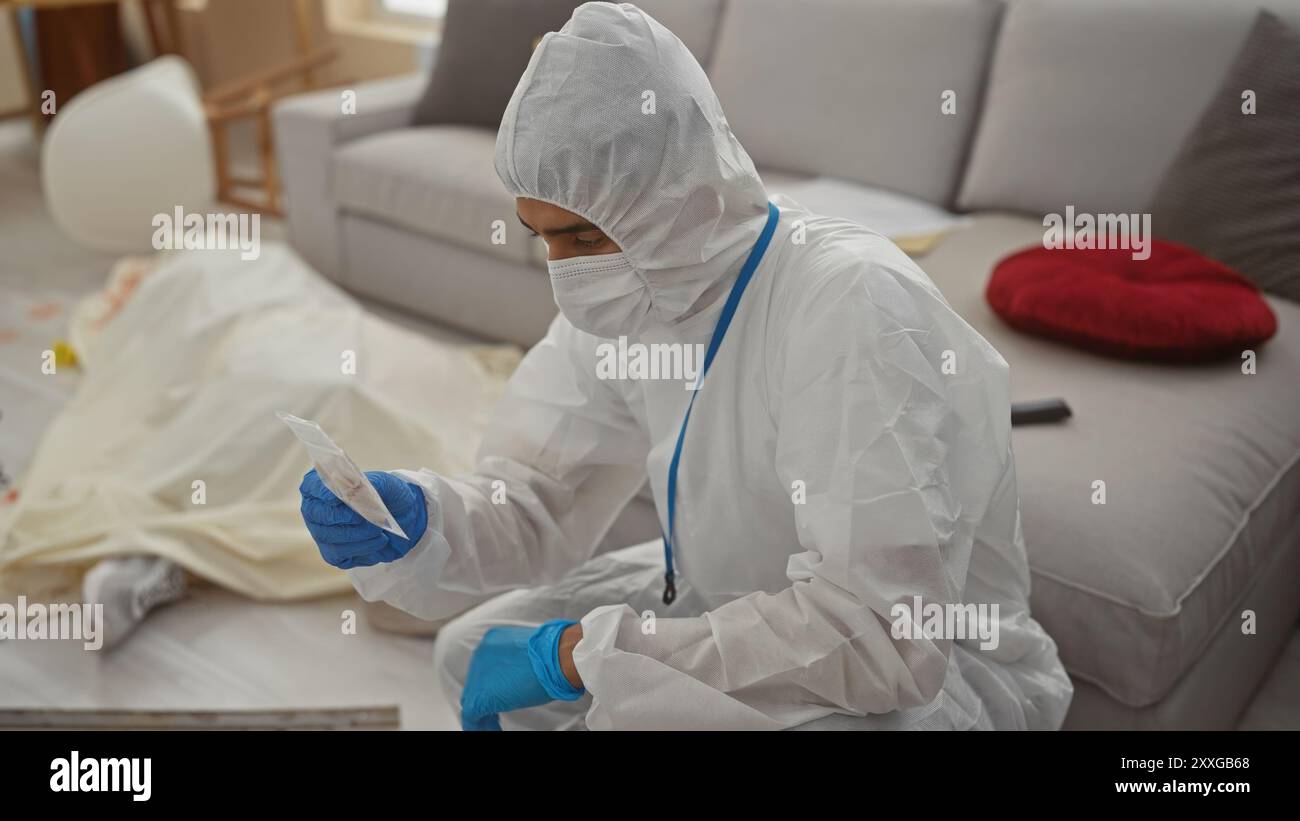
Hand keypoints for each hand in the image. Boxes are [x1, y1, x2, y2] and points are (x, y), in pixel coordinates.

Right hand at [298, 469, 427, 568]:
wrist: (406, 519)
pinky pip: (340, 553)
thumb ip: (368, 485)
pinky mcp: (334, 554)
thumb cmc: (389, 496)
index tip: (336, 497)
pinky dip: (363, 547)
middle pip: (317, 514)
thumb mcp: (385, 483)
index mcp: (325, 485)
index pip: (312, 486)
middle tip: (365, 517)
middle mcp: (318, 510)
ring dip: (357, 533)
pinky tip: (379, 540)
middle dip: (343, 516)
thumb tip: (354, 489)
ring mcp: (323, 533)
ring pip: (328, 536)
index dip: (321, 491)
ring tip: (378, 528)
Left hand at [461, 620, 584, 730]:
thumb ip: (518, 663)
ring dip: (484, 716)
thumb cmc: (556, 656)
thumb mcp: (532, 655)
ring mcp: (478, 674)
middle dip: (486, 702)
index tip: (502, 696)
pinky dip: (479, 726)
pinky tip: (494, 731)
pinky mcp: (481, 696)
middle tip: (495, 717)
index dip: (493, 686)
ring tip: (494, 728)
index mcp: (493, 641)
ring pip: (472, 701)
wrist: (559, 658)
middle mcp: (481, 654)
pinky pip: (472, 716)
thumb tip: (521, 678)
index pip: (485, 669)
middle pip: (476, 685)